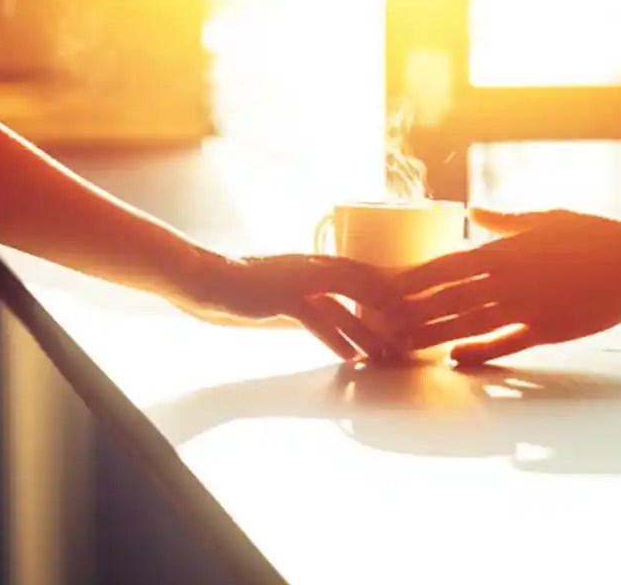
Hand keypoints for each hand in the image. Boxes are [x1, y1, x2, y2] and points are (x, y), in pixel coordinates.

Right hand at [191, 254, 402, 360]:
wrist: (211, 278)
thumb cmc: (247, 288)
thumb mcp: (287, 294)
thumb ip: (312, 305)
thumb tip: (335, 326)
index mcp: (319, 263)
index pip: (366, 274)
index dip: (390, 295)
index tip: (409, 318)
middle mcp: (315, 267)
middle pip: (365, 288)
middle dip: (388, 315)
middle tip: (407, 341)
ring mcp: (299, 279)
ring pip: (345, 306)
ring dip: (367, 333)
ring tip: (384, 356)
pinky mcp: (283, 296)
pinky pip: (317, 318)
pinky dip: (335, 339)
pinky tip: (348, 357)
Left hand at [394, 208, 620, 364]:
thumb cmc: (593, 233)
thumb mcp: (545, 219)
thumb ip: (506, 221)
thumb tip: (475, 210)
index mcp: (504, 250)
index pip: (444, 266)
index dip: (411, 281)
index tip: (383, 289)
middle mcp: (508, 279)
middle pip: (446, 299)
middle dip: (410, 312)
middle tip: (378, 325)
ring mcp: (526, 305)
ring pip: (467, 323)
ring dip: (432, 334)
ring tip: (402, 345)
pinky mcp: (548, 329)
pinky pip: (505, 343)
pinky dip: (479, 351)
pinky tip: (455, 358)